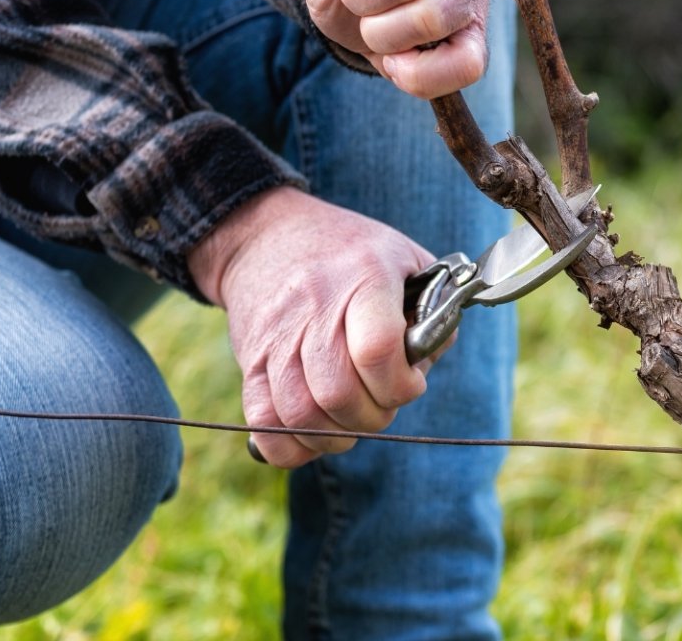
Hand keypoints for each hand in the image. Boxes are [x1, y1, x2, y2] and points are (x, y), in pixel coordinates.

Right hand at [188, 187, 438, 467]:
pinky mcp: (249, 360)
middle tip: (381, 406)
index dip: (399, 385)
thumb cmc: (354, 254)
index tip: (411, 384)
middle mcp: (315, 306)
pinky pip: (261, 422)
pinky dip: (290, 445)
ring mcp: (276, 335)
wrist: (267, 236)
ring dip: (334, 437)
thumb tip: (421, 371)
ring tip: (350, 422)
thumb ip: (432, 316)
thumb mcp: (408, 262)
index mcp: (365, 276)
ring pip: (299, 414)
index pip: (377, 350)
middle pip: (338, 392)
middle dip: (371, 417)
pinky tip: (313, 433)